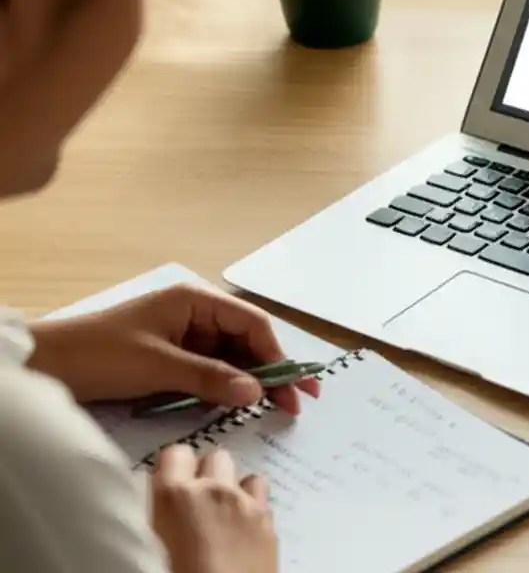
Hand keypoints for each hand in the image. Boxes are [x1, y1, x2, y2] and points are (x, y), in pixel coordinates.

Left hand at [27, 283, 319, 412]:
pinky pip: (209, 374)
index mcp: (195, 301)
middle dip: (271, 373)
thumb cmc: (97, 353)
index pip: (252, 324)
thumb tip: (257, 392)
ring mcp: (184, 338)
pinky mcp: (172, 360)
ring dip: (248, 384)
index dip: (280, 355)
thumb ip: (210, 378)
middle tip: (296, 405)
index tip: (300, 384)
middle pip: (247, 343)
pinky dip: (223, 390)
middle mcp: (195, 315)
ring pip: (231, 361)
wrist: (46, 365)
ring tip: (271, 410)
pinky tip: (233, 407)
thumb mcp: (158, 366)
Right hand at [151, 445, 277, 572]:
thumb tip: (155, 502)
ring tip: (221, 513)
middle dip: (205, 473)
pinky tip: (242, 529)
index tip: (166, 485)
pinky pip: (262, 498)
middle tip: (194, 501)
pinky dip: (252, 505)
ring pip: (243, 474)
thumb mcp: (149, 545)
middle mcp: (214, 491)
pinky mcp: (269, 524)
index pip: (175, 453)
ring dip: (232, 486)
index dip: (171, 468)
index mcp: (175, 496)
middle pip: (214, 457)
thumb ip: (154, 515)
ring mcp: (247, 505)